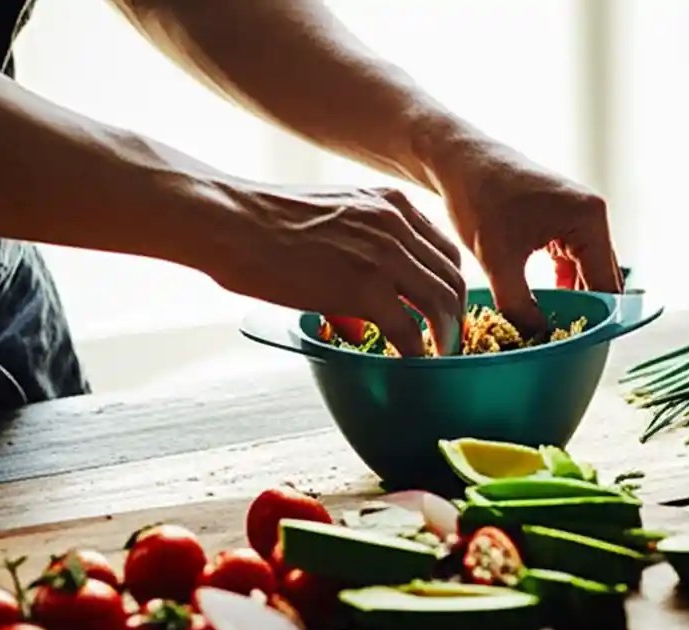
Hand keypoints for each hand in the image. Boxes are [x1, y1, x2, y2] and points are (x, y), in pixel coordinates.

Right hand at [196, 181, 465, 356]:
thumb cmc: (266, 222)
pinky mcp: (365, 288)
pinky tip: (410, 366)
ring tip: (435, 359)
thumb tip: (363, 310)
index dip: (450, 286)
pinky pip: (409, 331)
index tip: (443, 311)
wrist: (233, 222)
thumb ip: (362, 246)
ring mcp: (385, 255)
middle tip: (446, 343)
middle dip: (455, 316)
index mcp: (392, 204)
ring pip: (441, 305)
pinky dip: (417, 354)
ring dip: (444, 338)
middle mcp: (398, 225)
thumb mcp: (334, 215)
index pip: (444, 250)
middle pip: (452, 279)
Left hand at [430, 138, 623, 333]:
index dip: (596, 320)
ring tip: (552, 329)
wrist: (458, 160)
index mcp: (590, 219)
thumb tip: (536, 339)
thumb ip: (519, 306)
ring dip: (571, 298)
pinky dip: (561, 283)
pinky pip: (573, 260)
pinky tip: (543, 304)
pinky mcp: (563, 218)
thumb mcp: (497, 260)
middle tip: (564, 345)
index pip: (606, 285)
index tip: (580, 348)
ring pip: (586, 271)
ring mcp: (580, 215)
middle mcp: (593, 214)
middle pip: (601, 279)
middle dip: (584, 312)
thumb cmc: (478, 199)